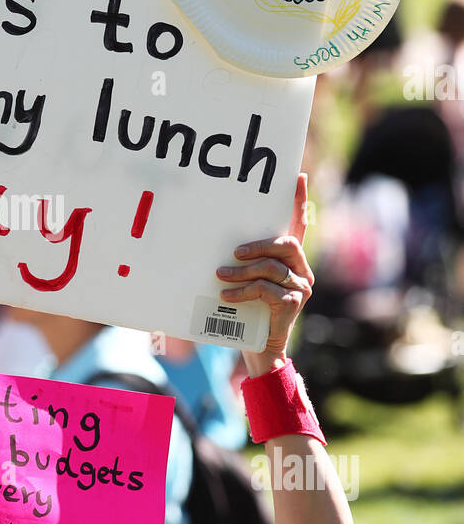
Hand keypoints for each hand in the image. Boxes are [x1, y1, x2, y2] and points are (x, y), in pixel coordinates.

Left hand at [215, 173, 312, 377]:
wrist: (259, 347)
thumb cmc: (249, 310)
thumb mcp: (246, 281)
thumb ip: (245, 262)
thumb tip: (221, 244)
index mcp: (290, 259)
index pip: (298, 224)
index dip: (298, 200)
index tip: (297, 176)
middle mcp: (301, 269)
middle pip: (284, 244)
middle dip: (257, 245)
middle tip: (234, 252)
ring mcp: (300, 287)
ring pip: (271, 268)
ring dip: (242, 272)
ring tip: (221, 276)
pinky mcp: (293, 303)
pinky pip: (266, 290)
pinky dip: (242, 292)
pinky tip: (226, 296)